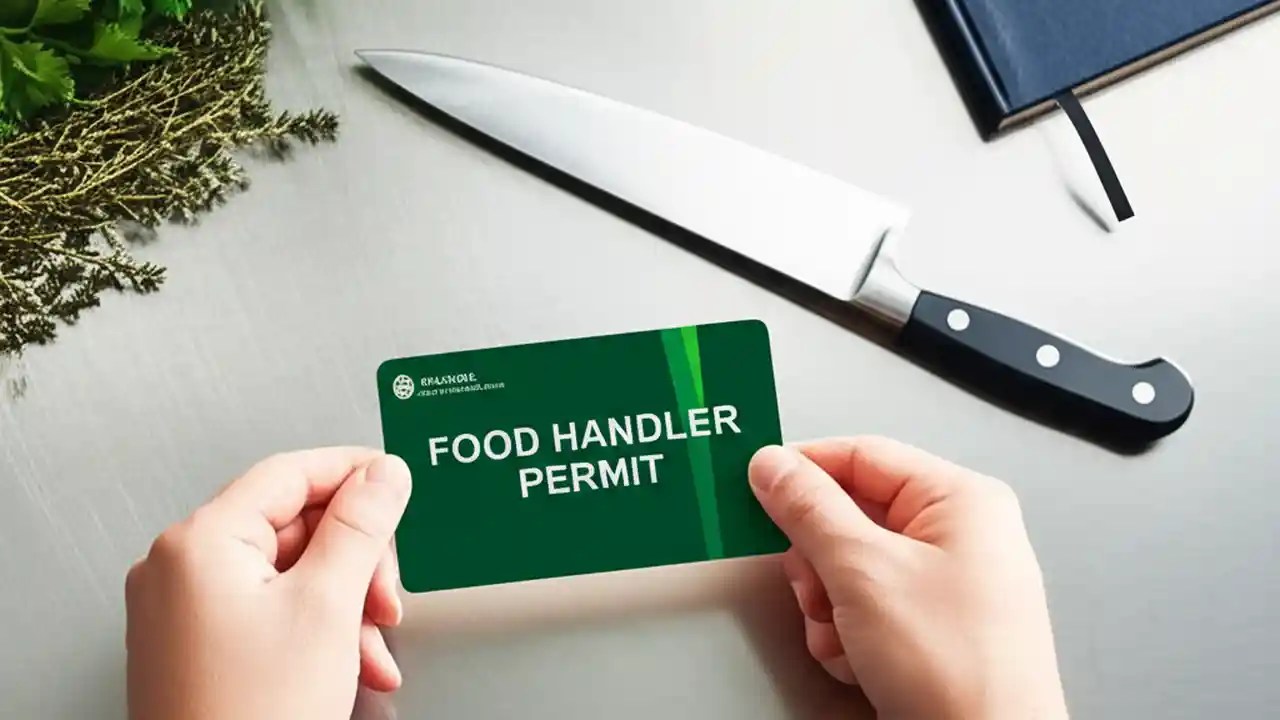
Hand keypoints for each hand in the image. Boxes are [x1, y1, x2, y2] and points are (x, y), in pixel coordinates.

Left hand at [126, 448, 412, 719]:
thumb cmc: (251, 718)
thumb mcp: (329, 607)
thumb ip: (361, 527)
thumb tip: (382, 474)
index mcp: (199, 543)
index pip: (288, 473)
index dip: (352, 471)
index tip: (395, 479)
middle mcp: (179, 568)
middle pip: (292, 527)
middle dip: (354, 563)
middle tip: (385, 598)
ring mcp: (183, 610)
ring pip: (288, 574)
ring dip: (344, 603)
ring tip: (371, 648)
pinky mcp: (196, 645)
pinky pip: (268, 611)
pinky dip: (316, 629)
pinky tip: (349, 664)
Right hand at [749, 437, 1067, 719]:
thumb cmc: (957, 668)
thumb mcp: (863, 572)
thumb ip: (809, 510)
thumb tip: (773, 466)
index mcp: (961, 501)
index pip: (862, 455)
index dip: (803, 467)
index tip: (754, 482)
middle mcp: (961, 536)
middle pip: (851, 515)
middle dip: (819, 560)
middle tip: (815, 585)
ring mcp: (946, 586)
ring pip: (850, 567)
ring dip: (828, 605)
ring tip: (845, 635)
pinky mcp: (931, 630)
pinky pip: (865, 609)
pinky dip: (847, 635)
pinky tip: (860, 661)